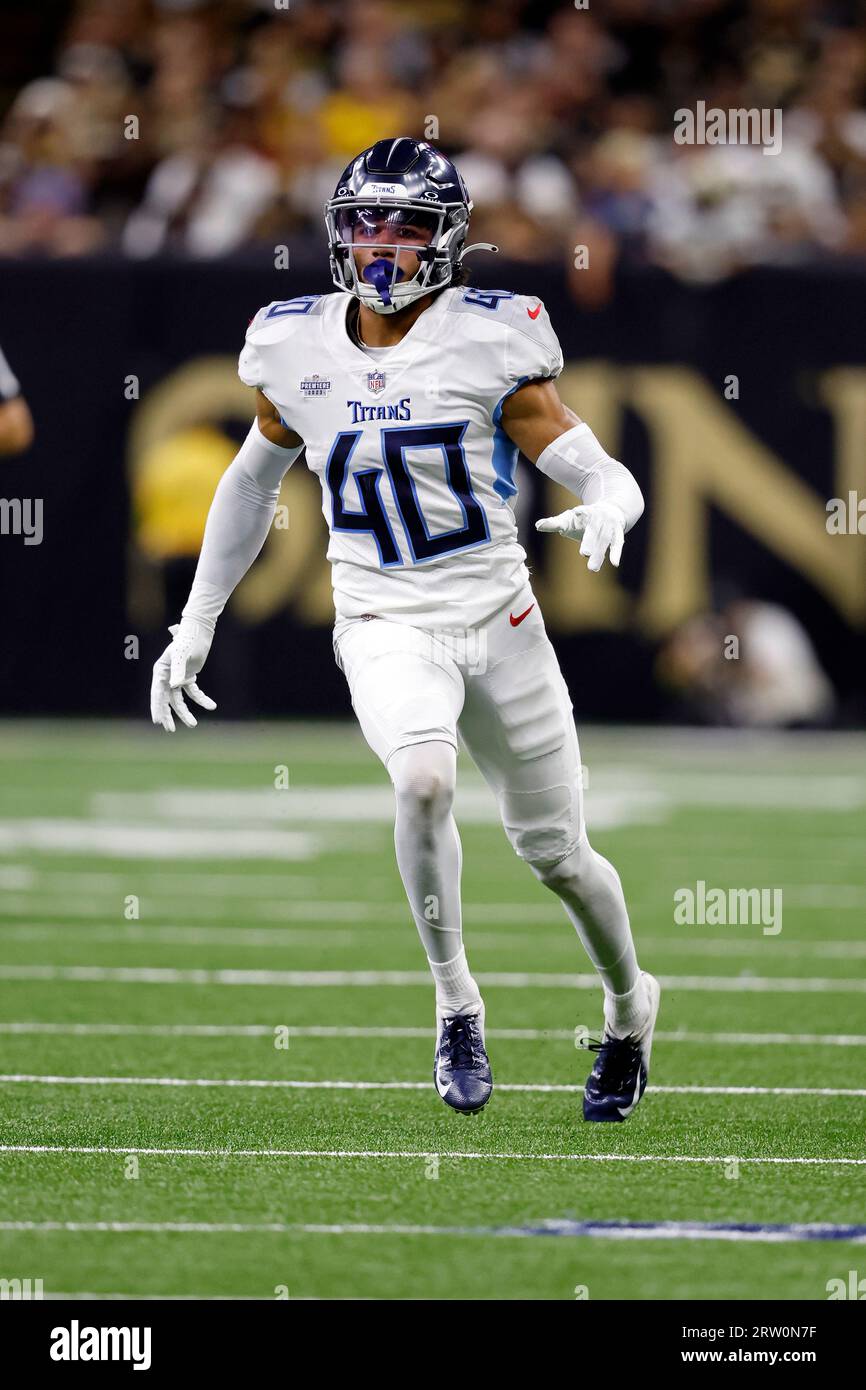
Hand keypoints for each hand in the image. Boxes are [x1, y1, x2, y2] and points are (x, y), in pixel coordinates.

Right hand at [150, 618, 216, 732]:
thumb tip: (174, 686)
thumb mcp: (182, 655)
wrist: (199, 632)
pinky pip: (194, 693)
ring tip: (193, 725)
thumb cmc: (187, 641)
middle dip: (168, 715)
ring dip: (185, 712)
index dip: (157, 708)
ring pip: (179, 700)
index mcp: (160, 671)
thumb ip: (178, 671)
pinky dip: (202, 699)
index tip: (158, 722)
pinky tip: (211, 705)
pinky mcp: (189, 677)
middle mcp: (167, 676)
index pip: (157, 693)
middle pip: (166, 700)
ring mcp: (177, 678)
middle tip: (171, 730)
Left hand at [535, 500, 625, 571]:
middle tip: (584, 553)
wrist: (611, 508)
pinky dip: (616, 553)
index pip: (569, 518)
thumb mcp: (568, 518)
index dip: (562, 523)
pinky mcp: (617, 532)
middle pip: (592, 530)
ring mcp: (608, 524)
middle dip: (589, 541)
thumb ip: (554, 523)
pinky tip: (614, 563)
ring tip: (593, 568)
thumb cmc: (584, 518)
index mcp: (580, 513)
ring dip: (599, 553)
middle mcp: (596, 517)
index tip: (557, 526)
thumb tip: (538, 526)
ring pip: (604, 539)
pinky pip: (617, 542)